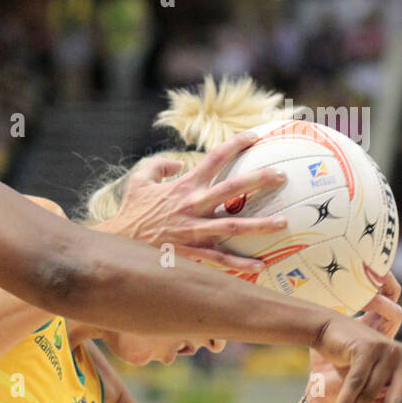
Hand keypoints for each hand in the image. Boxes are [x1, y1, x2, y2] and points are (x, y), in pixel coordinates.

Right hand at [97, 129, 289, 270]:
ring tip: (284, 222)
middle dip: (259, 180)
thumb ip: (159, 166)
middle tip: (282, 176)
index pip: (214, 158)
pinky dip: (241, 263)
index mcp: (183, 186)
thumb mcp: (139, 181)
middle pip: (232, 188)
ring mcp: (194, 230)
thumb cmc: (130, 212)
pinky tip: (262, 265)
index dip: (236, 144)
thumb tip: (179, 162)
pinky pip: (220, 258)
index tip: (255, 137)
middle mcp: (192, 205)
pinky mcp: (192, 252)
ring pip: (233, 225)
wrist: (117, 243)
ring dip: (260, 224)